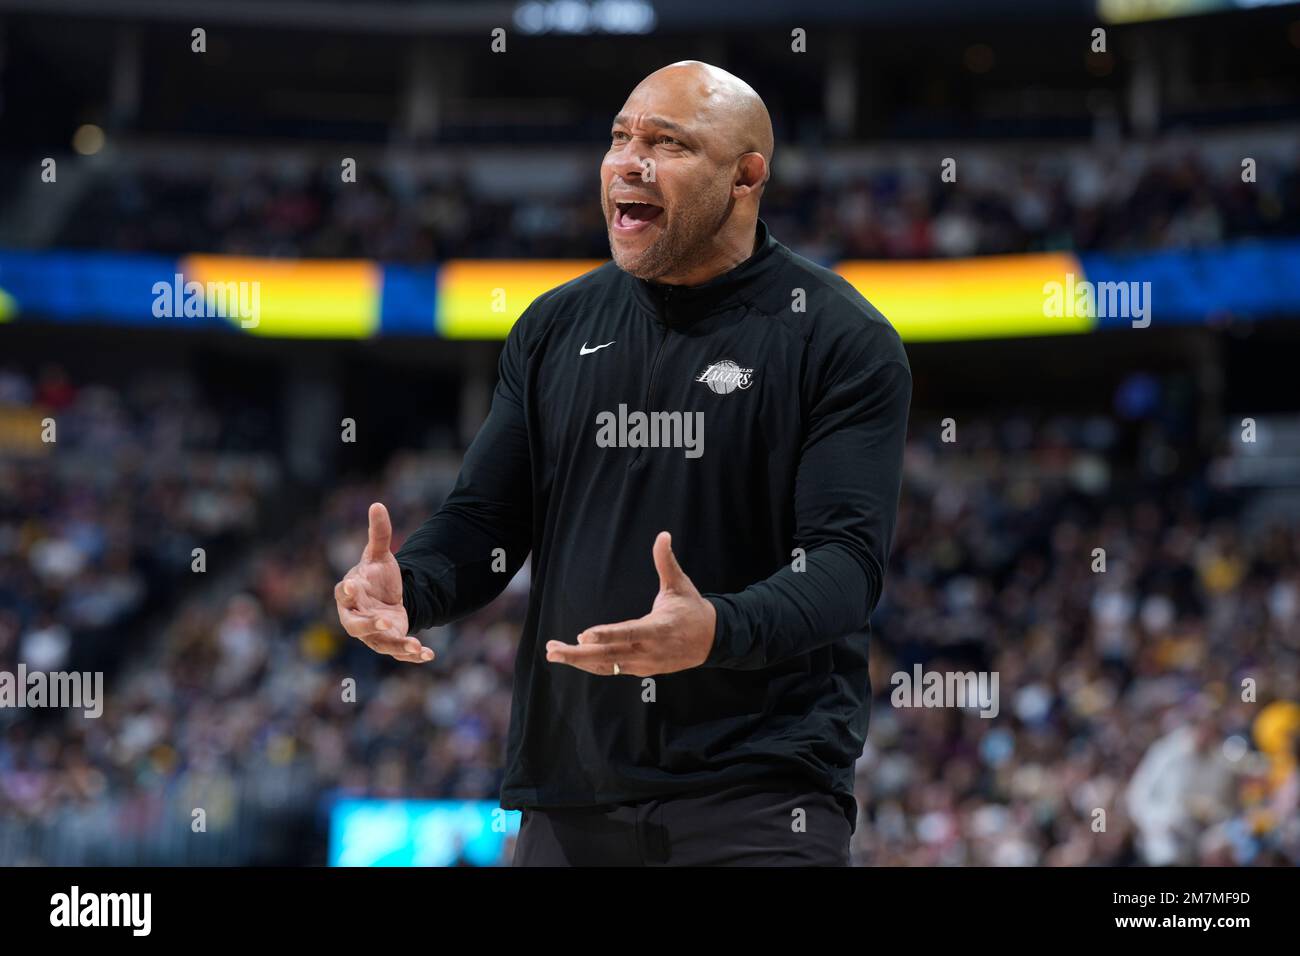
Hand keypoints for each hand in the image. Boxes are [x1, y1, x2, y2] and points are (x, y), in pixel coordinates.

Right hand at [334, 502, 434, 663]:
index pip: (343, 594)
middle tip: (382, 622)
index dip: (346, 592)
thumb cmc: (376, 576)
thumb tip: (377, 504)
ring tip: (415, 646)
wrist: (385, 598)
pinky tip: (428, 654)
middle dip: (368, 626)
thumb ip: (379, 533)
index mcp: (350, 593)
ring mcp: (372, 633)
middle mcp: (356, 616)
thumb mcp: (379, 555)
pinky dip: (412, 655)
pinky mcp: (388, 642)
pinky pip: (398, 652)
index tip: (352, 587)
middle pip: (356, 625)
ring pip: (380, 642)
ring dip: (397, 645)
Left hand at [545, 531, 715, 676]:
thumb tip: (663, 534)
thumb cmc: (692, 609)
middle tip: (552, 650)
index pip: (629, 633)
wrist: (711, 641)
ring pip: (607, 665)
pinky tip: (572, 657)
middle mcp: (649, 650)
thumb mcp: (680, 585)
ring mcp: (644, 664)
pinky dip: (591, 664)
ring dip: (578, 660)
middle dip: (579, 654)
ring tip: (552, 652)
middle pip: (609, 656)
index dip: (606, 635)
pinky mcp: (641, 670)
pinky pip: (612, 668)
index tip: (583, 635)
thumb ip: (666, 562)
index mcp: (658, 629)